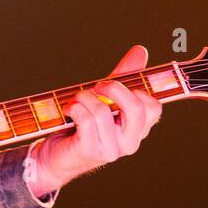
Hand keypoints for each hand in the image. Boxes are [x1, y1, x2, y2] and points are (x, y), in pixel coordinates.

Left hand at [26, 45, 162, 197]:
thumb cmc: (81, 126)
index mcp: (137, 130)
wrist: (54, 157)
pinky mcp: (90, 151)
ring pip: (104, 111)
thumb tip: (140, 51)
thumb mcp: (104, 99)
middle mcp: (129, 142)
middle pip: (136, 108)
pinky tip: (69, 109)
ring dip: (85, 97)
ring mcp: (111, 150)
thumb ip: (123, 77)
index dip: (138, 89)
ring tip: (76, 99)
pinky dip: (75, 107)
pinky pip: (87, 120)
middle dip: (113, 88)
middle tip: (97, 86)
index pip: (154, 107)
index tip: (116, 84)